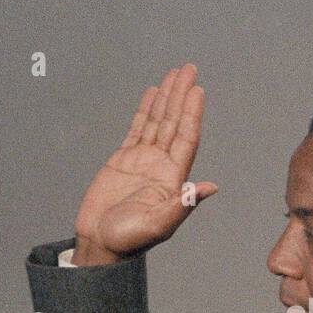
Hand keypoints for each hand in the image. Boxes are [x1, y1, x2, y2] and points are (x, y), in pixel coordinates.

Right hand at [72, 63, 218, 263]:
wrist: (101, 244)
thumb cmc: (129, 241)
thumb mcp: (158, 225)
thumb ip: (183, 205)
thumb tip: (211, 187)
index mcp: (172, 177)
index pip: (186, 137)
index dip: (192, 113)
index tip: (197, 89)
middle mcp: (160, 165)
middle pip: (174, 122)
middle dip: (181, 95)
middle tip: (188, 68)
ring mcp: (143, 160)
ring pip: (157, 121)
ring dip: (166, 98)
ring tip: (174, 74)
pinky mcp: (123, 160)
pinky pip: (137, 128)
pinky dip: (145, 110)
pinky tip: (152, 94)